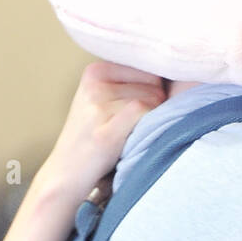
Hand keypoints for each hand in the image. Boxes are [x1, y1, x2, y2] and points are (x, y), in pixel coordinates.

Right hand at [41, 62, 167, 203]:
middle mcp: (95, 84)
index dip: (154, 91)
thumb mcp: (102, 100)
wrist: (66, 172)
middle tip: (132, 127)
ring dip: (151, 121)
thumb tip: (175, 73)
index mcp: (95, 71)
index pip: (149, 68)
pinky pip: (144, 113)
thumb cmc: (93, 136)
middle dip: (154, 106)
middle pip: (154, 84)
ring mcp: (98, 107)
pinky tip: (133, 139)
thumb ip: (130, 83)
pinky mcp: (105, 132)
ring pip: (153, 100)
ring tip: (129, 135)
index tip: (137, 111)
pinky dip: (149, 127)